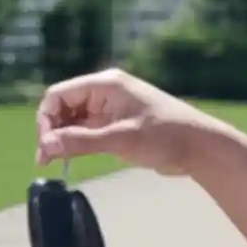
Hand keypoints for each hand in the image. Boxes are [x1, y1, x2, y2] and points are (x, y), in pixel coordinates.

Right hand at [35, 68, 237, 176]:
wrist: (201, 148)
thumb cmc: (166, 137)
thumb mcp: (121, 139)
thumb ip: (81, 141)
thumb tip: (45, 146)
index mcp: (106, 85)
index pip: (59, 95)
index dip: (46, 119)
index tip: (46, 146)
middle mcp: (105, 93)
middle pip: (63, 107)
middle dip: (51, 131)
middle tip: (46, 159)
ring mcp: (110, 109)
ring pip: (73, 120)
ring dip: (62, 138)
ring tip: (56, 162)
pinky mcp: (116, 125)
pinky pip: (87, 130)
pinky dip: (76, 143)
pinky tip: (72, 158)